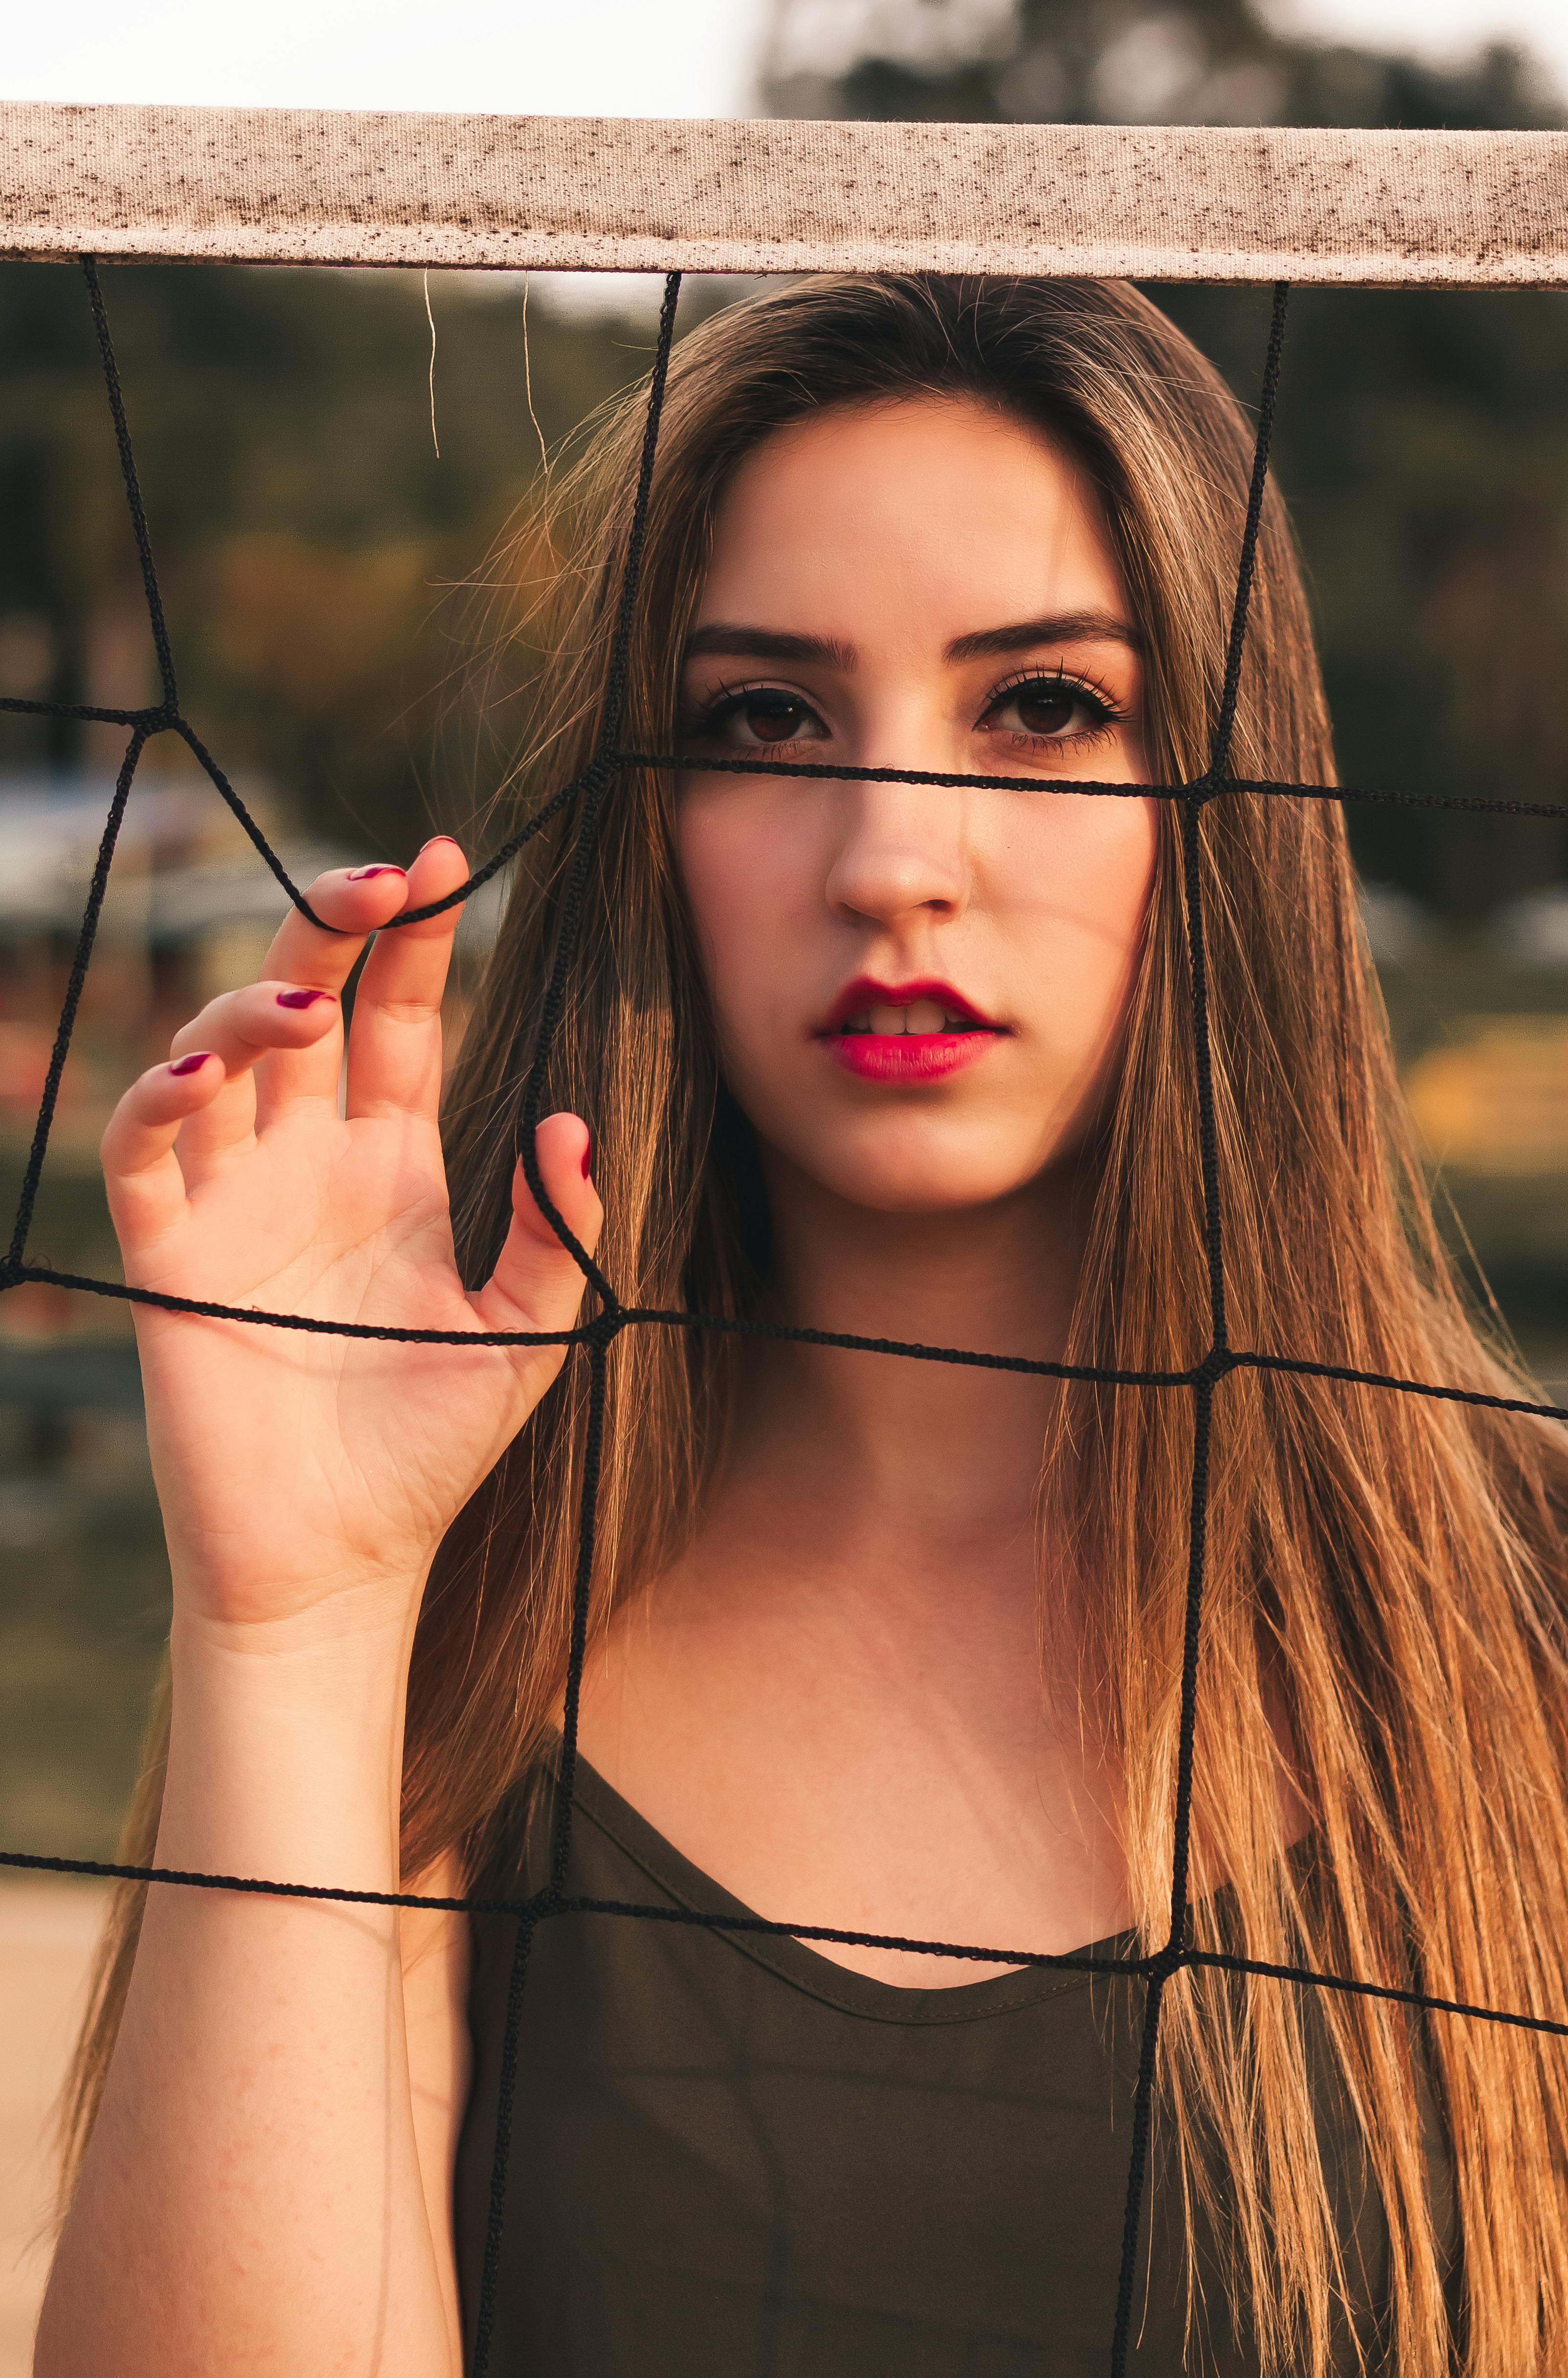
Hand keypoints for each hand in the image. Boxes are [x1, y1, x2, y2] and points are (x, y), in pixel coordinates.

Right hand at [100, 838, 599, 1642]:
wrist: (343, 1559)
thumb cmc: (433, 1449)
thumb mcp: (531, 1336)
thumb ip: (560, 1234)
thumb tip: (571, 1124)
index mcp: (394, 1167)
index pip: (399, 1022)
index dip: (415, 942)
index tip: (445, 862)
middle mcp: (309, 1165)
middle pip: (305, 1007)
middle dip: (328, 931)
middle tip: (373, 880)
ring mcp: (233, 1203)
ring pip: (214, 1057)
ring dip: (244, 1009)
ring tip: (293, 1002)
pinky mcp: (170, 1258)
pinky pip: (143, 1155)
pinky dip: (158, 1102)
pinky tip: (201, 1078)